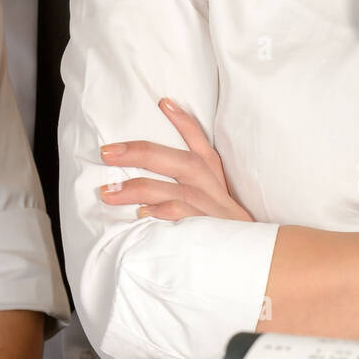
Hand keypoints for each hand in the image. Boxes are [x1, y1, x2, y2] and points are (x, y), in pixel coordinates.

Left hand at [98, 98, 253, 222]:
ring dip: (137, 190)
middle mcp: (210, 187)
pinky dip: (159, 214)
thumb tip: (144, 183)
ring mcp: (208, 208)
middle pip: (177, 161)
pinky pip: (180, 218)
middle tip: (107, 152)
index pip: (199, 141)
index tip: (163, 102)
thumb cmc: (223, 224)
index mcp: (212, 174)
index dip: (183, 121)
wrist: (252, 255)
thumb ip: (186, 182)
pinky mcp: (207, 230)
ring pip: (171, 191)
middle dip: (140, 153)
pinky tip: (140, 214)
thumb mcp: (213, 196)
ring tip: (108, 192)